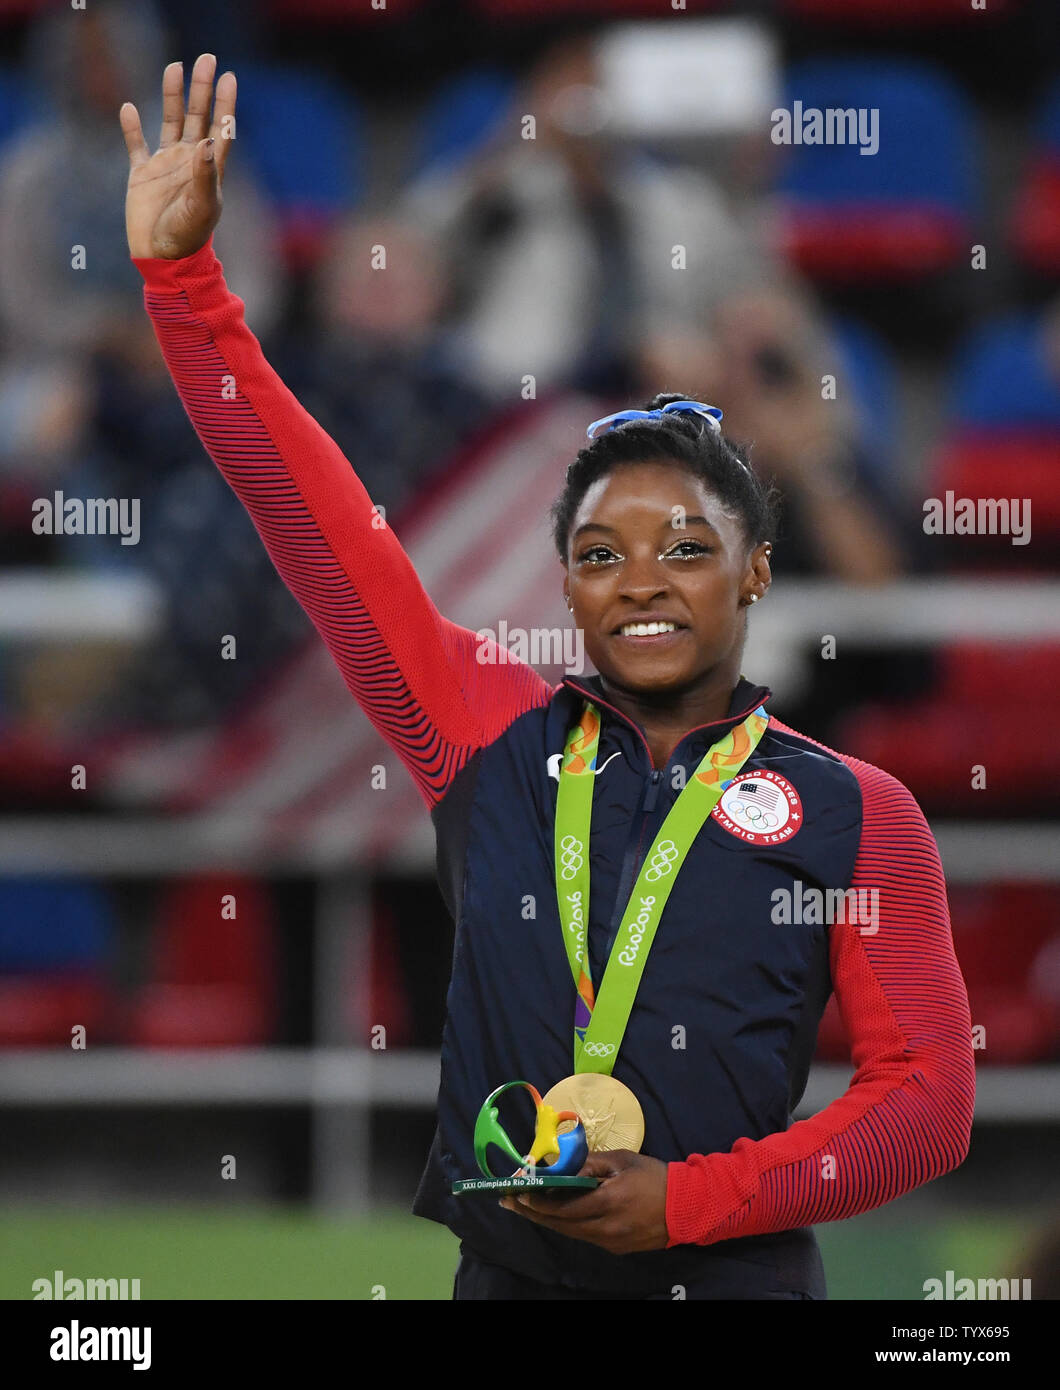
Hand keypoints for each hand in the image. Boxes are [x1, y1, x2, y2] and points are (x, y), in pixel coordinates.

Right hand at [120, 53, 235, 259]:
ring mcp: (166, 166)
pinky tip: (128, 108)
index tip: (229, 77)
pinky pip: (136, 145)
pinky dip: (131, 127)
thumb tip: (210, 140)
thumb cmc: (189, 236)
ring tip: (175, 67)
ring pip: (169, 122)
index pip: (220, 129)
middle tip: (206, 58)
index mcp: (209, 169)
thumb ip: (206, 175)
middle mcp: (189, 161)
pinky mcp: (142, 175)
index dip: (225, 103)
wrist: (163, 258)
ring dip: (172, 96)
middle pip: (197, 116)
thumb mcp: (202, 207)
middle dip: (201, 89)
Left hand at [498, 1150, 668, 1253]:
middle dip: (533, 1213)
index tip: (516, 1192)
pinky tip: (558, 1214)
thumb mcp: (623, 1160)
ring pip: (571, 1233)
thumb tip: (563, 1165)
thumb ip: (591, 1163)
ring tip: (527, 1207)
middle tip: (509, 1202)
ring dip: (548, 1220)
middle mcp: (605, 1229)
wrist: (688, 1207)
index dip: (537, 1202)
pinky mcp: (616, 1247)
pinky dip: (568, 1224)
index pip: (562, 1208)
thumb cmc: (655, 1177)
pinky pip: (585, 1236)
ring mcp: (610, 1242)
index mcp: (607, 1203)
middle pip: (560, 1225)